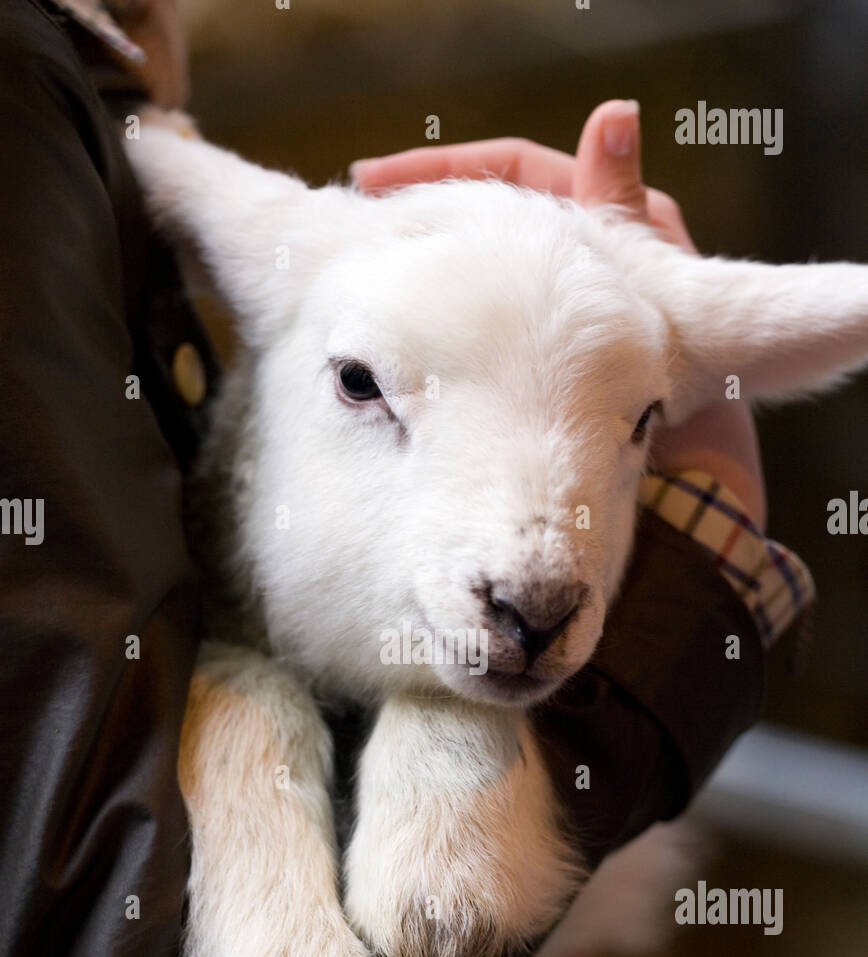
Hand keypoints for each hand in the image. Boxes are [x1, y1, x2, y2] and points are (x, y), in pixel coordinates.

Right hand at [352, 100, 765, 527]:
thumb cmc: (689, 387)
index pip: (514, 170)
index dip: (445, 168)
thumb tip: (615, 112)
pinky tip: (398, 342)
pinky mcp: (541, 377)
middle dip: (420, 221)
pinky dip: (441, 336)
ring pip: (476, 282)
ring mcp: (555, 326)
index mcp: (614, 228)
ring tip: (364, 280)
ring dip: (421, 279)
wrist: (692, 494)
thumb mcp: (658, 286)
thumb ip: (622, 209)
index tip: (373, 180)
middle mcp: (579, 270)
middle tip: (355, 227)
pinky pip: (482, 340)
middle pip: (483, 222)